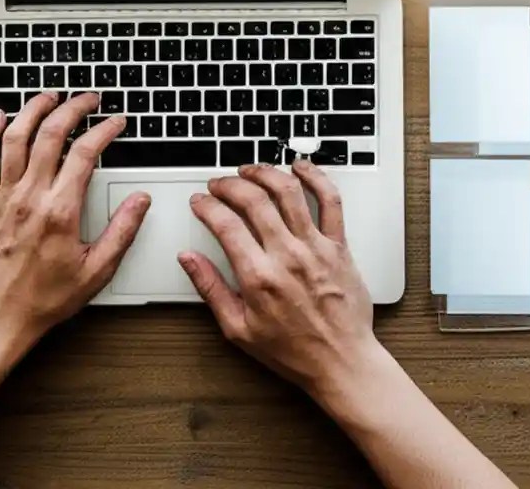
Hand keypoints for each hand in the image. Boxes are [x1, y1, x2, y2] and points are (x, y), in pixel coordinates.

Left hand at [0, 92, 150, 340]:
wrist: (1, 316)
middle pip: (51, 134)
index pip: (85, 154)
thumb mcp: (97, 270)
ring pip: (15, 138)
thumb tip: (140, 201)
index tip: (116, 122)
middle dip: (73, 108)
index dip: (104, 130)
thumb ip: (122, 231)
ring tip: (49, 96)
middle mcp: (30, 198)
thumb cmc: (46, 298)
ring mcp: (5, 198)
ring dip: (33, 110)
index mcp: (60, 212)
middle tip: (88, 99)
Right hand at [179, 161, 382, 398]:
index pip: (225, 224)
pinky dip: (316, 177)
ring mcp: (316, 248)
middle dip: (229, 184)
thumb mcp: (237, 329)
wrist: (341, 362)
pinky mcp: (339, 246)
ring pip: (289, 191)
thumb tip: (188, 259)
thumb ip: (210, 288)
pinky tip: (300, 168)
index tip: (200, 202)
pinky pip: (331, 201)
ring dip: (265, 173)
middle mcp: (287, 256)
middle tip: (219, 184)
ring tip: (250, 171)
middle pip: (253, 200)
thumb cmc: (293, 352)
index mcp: (258, 277)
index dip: (206, 206)